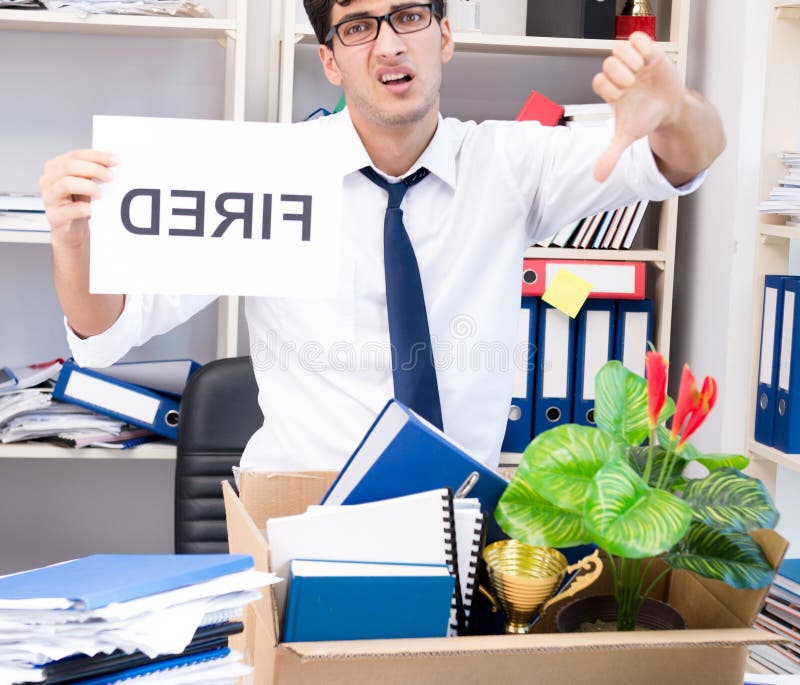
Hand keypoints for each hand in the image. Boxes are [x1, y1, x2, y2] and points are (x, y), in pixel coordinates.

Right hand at [39, 149, 117, 248]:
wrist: (71, 231)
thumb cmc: (78, 204)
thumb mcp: (85, 184)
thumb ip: (93, 172)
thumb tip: (114, 162)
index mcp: (55, 167)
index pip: (75, 155)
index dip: (96, 156)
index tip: (115, 160)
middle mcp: (48, 180)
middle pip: (69, 166)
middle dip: (94, 169)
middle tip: (110, 177)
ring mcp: (49, 198)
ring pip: (66, 184)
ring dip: (89, 187)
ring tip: (102, 195)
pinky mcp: (54, 216)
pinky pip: (71, 209)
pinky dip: (86, 208)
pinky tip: (94, 210)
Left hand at [592, 32, 684, 182]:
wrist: (668, 109)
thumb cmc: (644, 119)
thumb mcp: (627, 137)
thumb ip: (611, 154)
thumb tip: (598, 178)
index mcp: (611, 91)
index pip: (598, 81)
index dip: (608, 88)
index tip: (622, 97)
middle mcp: (620, 75)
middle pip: (608, 63)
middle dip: (620, 74)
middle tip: (632, 84)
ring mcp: (633, 63)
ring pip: (620, 47)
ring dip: (630, 59)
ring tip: (642, 71)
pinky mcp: (649, 52)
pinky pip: (638, 37)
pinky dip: (643, 45)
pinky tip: (650, 60)